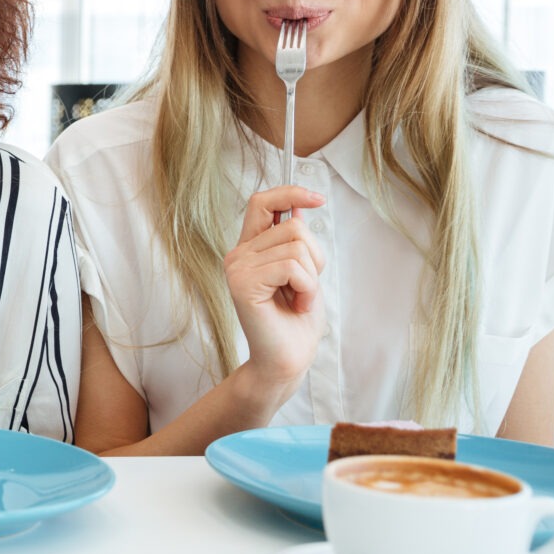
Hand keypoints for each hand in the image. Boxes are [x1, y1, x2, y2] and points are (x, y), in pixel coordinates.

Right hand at [224, 185, 328, 396]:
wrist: (287, 360)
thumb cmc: (296, 321)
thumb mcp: (303, 272)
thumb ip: (295, 242)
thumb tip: (299, 209)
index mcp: (250, 249)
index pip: (262, 202)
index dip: (290, 193)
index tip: (317, 199)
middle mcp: (238, 255)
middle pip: (293, 226)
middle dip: (314, 258)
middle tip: (304, 288)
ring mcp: (237, 268)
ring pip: (296, 246)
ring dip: (311, 278)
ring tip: (299, 299)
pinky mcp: (242, 284)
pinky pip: (291, 267)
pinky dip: (306, 288)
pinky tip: (296, 305)